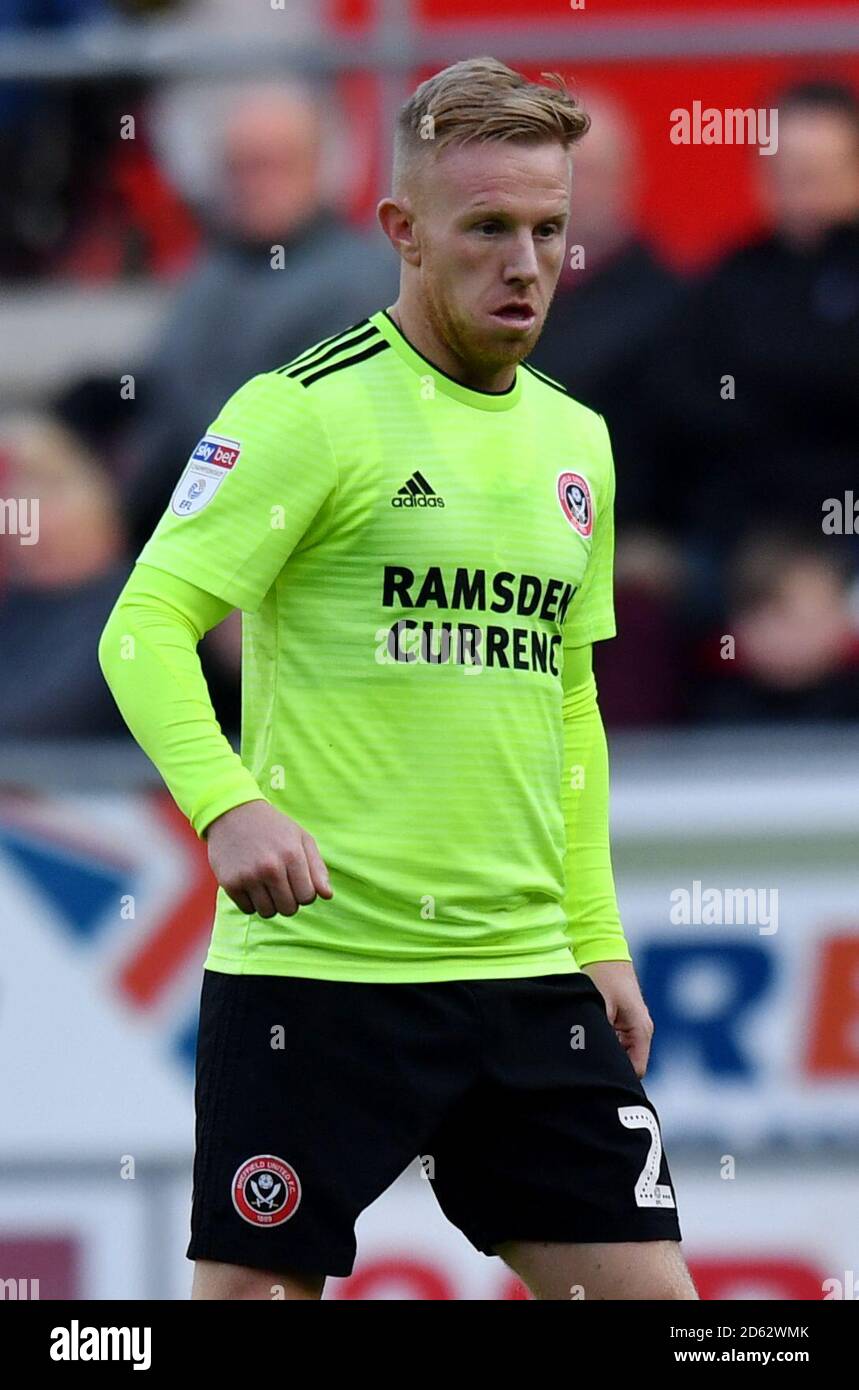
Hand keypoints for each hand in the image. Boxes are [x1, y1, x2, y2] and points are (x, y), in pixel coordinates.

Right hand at [204, 799, 332, 918]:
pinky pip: (248, 910)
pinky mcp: (230, 883)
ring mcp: (249, 876)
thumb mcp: (301, 838)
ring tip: (266, 884)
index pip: (308, 897)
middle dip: (289, 900)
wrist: (233, 814)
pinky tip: (251, 884)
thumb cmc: (273, 828)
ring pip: (268, 913)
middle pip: (289, 909)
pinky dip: (251, 902)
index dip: (305, 892)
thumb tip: (328, 895)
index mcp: (292, 855)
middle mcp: (271, 867)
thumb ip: (317, 868)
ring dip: (270, 903)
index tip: (297, 881)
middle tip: (281, 883)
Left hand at [582, 960, 653, 1077]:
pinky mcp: (624, 1022)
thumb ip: (601, 1035)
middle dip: (610, 1069)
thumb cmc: (602, 976)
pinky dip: (603, 1045)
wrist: (602, 951)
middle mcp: (641, 1031)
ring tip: (585, 1051)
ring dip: (605, 1055)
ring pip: (621, 1055)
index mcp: (640, 1030)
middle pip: (629, 1065)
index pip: (636, 1071)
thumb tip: (593, 1060)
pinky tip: (586, 1039)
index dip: (617, 1079)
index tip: (596, 1080)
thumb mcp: (598, 1007)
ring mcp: (633, 1027)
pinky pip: (616, 1043)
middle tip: (586, 1070)